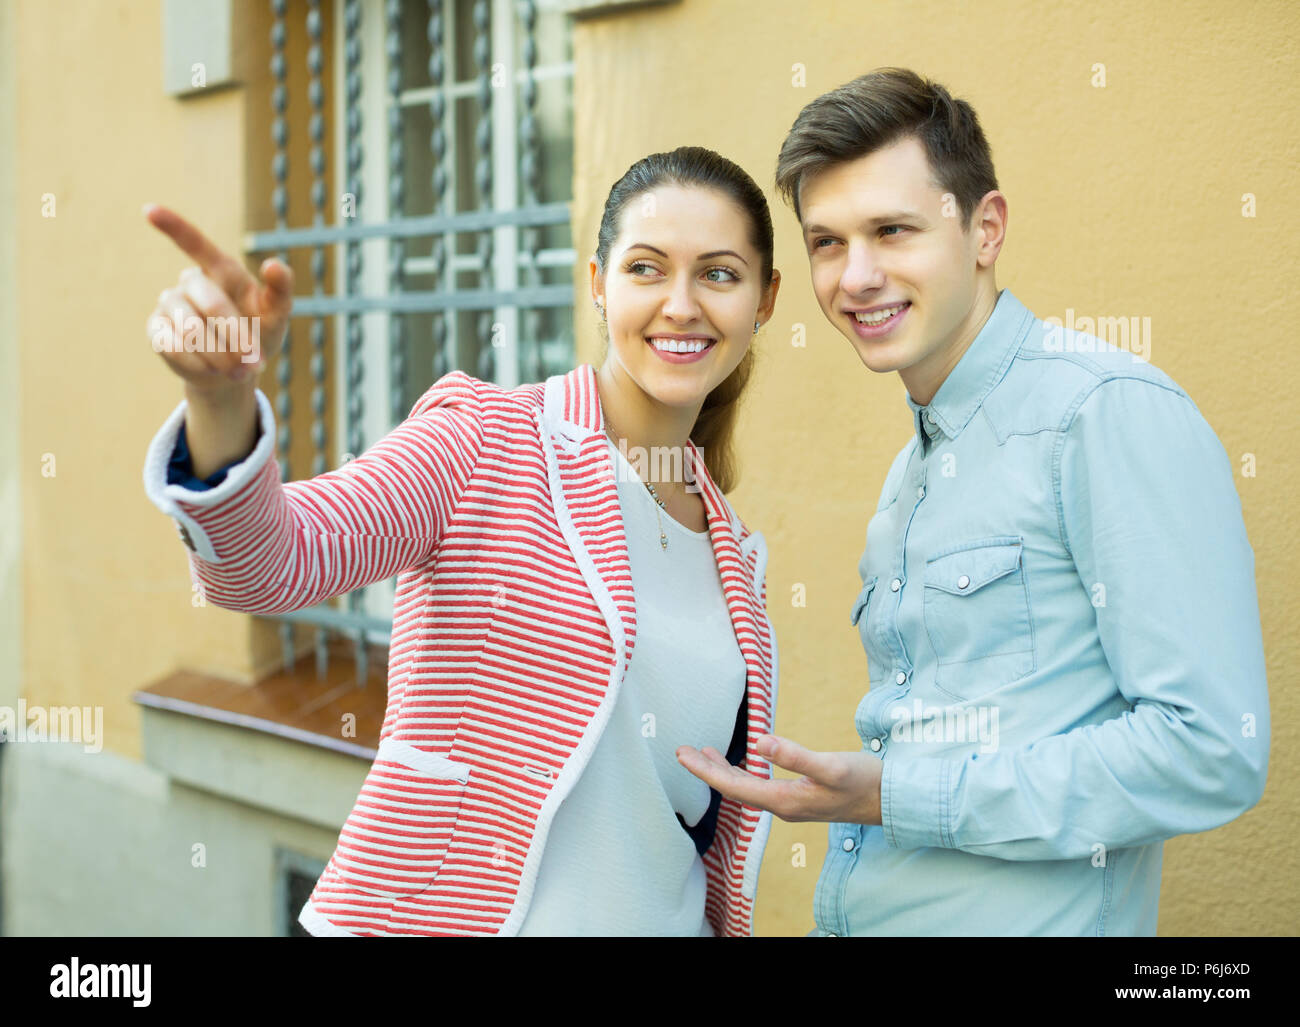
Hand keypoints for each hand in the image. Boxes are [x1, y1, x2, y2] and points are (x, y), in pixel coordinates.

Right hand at [143, 204, 293, 395]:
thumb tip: (273, 265)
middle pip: (210, 304)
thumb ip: (281, 289)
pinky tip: (212, 370)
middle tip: (253, 362)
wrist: (236, 370)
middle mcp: (191, 282)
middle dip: (236, 337)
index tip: (149, 210)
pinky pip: (174, 347)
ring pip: (191, 329)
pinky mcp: (156, 330)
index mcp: (221, 270)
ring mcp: (169, 304)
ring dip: (220, 355)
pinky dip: (200, 365)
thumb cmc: (259, 333)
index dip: (173, 227)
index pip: (195, 244)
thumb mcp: (277, 313)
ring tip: (237, 369)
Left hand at [675, 734, 882, 824]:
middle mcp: (783, 807)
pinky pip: (762, 787)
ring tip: (705, 754)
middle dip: (708, 771)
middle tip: (682, 752)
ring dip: (725, 772)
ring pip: (748, 789)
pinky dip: (746, 773)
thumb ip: (795, 755)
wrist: (892, 800)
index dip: (706, 771)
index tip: (682, 755)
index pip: (734, 786)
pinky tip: (744, 763)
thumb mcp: (830, 765)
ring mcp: (793, 804)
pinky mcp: (802, 798)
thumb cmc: (863, 781)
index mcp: (784, 801)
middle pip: (735, 790)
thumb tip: (759, 742)